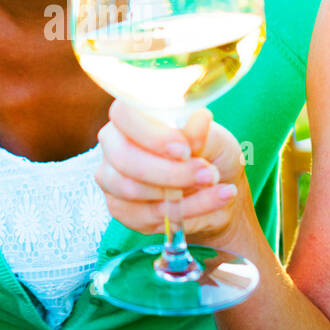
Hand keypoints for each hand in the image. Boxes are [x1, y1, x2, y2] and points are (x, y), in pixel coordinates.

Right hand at [95, 100, 246, 241]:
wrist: (216, 191)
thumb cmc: (211, 154)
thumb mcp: (216, 140)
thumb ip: (202, 133)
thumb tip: (199, 119)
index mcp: (133, 115)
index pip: (124, 114)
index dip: (153, 135)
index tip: (185, 150)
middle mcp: (115, 143)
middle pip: (124, 158)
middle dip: (169, 172)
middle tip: (208, 175)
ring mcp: (112, 178)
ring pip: (130, 189)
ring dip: (180, 194)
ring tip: (213, 186)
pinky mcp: (120, 208)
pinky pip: (143, 215)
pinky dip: (184, 212)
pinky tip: (209, 203)